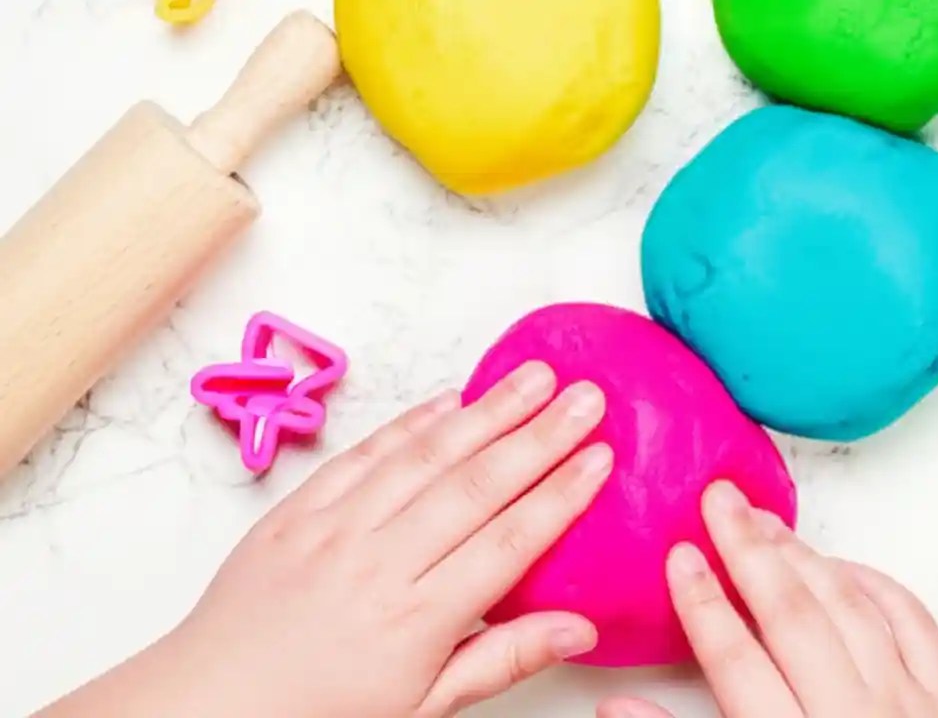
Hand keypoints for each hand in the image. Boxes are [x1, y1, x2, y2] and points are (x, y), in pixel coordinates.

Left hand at [39, 361, 611, 717]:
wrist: (211, 702)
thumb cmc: (319, 711)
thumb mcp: (422, 707)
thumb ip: (502, 659)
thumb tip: (579, 629)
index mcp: (418, 620)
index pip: (510, 542)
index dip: (561, 494)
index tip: (601, 457)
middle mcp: (380, 564)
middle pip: (477, 485)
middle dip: (540, 435)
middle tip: (587, 397)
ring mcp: (335, 529)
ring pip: (425, 456)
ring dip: (486, 411)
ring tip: (534, 378)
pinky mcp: (298, 509)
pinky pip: (364, 454)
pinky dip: (410, 423)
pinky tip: (450, 398)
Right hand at [598, 481, 937, 717]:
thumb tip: (615, 707)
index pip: (737, 662)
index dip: (702, 604)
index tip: (677, 556)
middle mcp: (855, 717)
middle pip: (794, 615)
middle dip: (750, 550)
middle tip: (717, 498)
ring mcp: (910, 705)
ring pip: (849, 606)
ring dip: (803, 556)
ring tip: (763, 520)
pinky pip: (910, 620)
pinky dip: (873, 583)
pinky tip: (842, 565)